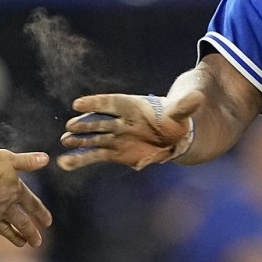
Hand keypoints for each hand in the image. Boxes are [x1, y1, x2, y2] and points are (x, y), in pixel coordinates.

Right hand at [0, 149, 51, 247]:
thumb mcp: (9, 159)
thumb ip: (27, 160)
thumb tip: (46, 158)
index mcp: (14, 192)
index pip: (32, 204)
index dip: (41, 212)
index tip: (48, 223)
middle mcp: (4, 208)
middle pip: (21, 222)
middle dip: (30, 232)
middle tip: (37, 243)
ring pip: (4, 229)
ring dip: (13, 237)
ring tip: (21, 244)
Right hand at [57, 91, 199, 170]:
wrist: (171, 136)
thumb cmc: (173, 120)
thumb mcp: (180, 113)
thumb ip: (184, 107)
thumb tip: (198, 98)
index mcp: (130, 106)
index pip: (109, 103)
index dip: (94, 103)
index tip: (78, 104)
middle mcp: (118, 121)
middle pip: (98, 121)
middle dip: (85, 125)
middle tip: (70, 127)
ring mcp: (113, 137)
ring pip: (92, 139)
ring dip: (78, 141)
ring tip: (65, 143)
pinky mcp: (112, 152)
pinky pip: (93, 156)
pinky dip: (79, 159)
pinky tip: (64, 164)